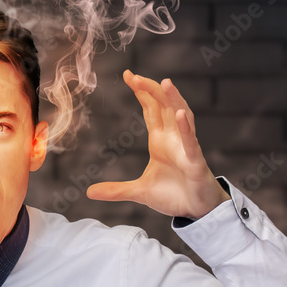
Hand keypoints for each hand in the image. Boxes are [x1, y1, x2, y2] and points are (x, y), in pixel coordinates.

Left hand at [87, 70, 229, 219]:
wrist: (196, 211)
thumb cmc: (173, 195)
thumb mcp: (139, 192)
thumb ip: (116, 190)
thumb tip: (89, 192)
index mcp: (160, 140)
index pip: (151, 109)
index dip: (142, 92)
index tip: (128, 75)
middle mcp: (174, 138)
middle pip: (163, 106)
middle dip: (150, 90)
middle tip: (134, 76)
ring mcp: (186, 148)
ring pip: (181, 117)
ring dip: (173, 99)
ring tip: (164, 83)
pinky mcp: (196, 162)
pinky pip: (191, 142)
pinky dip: (185, 129)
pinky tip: (178, 115)